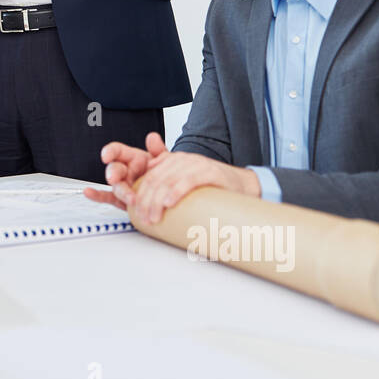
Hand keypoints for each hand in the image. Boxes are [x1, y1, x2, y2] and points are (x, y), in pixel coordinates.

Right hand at [83, 132, 167, 210]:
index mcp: (132, 157)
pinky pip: (107, 198)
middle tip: (114, 179)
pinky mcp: (120, 200)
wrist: (167, 193)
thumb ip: (158, 150)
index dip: (110, 152)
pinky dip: (97, 196)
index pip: (117, 151)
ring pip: (116, 187)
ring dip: (121, 192)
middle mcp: (124, 170)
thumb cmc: (163, 175)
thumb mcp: (164, 161)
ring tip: (131, 199)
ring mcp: (122, 185)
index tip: (106, 155)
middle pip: (114, 169)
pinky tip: (89, 193)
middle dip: (113, 173)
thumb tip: (152, 137)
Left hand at [131, 152, 259, 224]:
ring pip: (169, 180)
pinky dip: (176, 191)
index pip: (150, 176)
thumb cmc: (213, 186)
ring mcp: (198, 164)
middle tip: (144, 219)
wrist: (243, 185)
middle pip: (156, 179)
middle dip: (146, 201)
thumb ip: (167, 180)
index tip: (136, 213)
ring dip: (157, 201)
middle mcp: (184, 159)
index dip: (140, 195)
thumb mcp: (186, 182)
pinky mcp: (211, 172)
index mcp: (175, 160)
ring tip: (154, 217)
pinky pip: (189, 180)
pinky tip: (168, 203)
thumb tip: (147, 185)